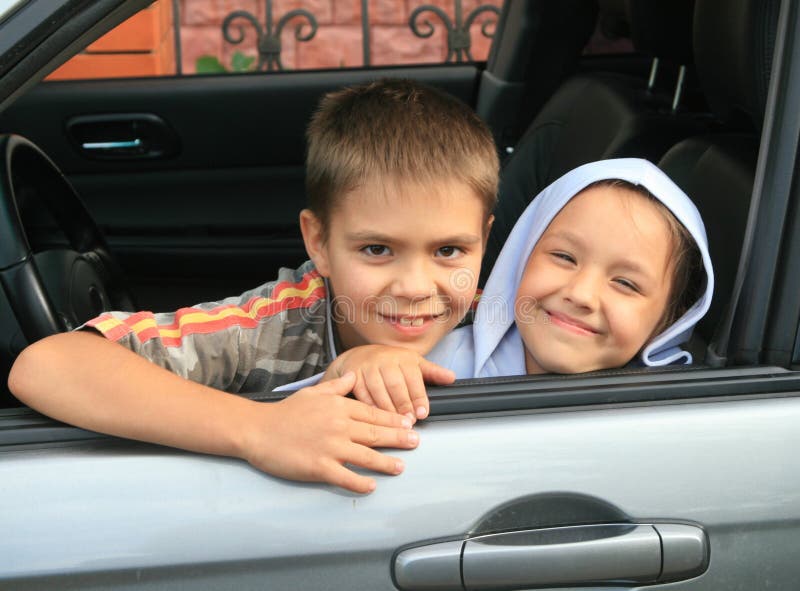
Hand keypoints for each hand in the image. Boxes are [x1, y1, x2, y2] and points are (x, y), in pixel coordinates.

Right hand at [242, 372, 418, 493]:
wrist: (257, 430)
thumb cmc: (284, 412)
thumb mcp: (313, 393)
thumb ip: (337, 386)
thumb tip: (355, 375)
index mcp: (338, 408)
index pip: (372, 413)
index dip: (393, 419)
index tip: (408, 423)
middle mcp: (338, 426)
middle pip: (375, 433)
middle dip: (399, 438)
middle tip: (416, 442)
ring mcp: (329, 447)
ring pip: (366, 456)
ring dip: (386, 462)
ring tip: (401, 467)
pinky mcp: (318, 467)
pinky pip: (345, 477)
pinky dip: (360, 482)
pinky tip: (372, 486)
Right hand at [323, 345, 454, 420]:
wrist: (358, 355)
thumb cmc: (390, 362)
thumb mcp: (413, 363)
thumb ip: (432, 372)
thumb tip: (452, 378)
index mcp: (403, 358)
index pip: (413, 378)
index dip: (418, 397)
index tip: (423, 412)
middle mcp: (385, 360)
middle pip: (396, 384)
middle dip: (403, 405)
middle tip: (409, 422)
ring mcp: (368, 368)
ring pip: (378, 390)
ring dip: (387, 409)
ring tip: (394, 425)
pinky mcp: (353, 376)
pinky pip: (361, 393)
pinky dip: (368, 407)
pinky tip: (375, 419)